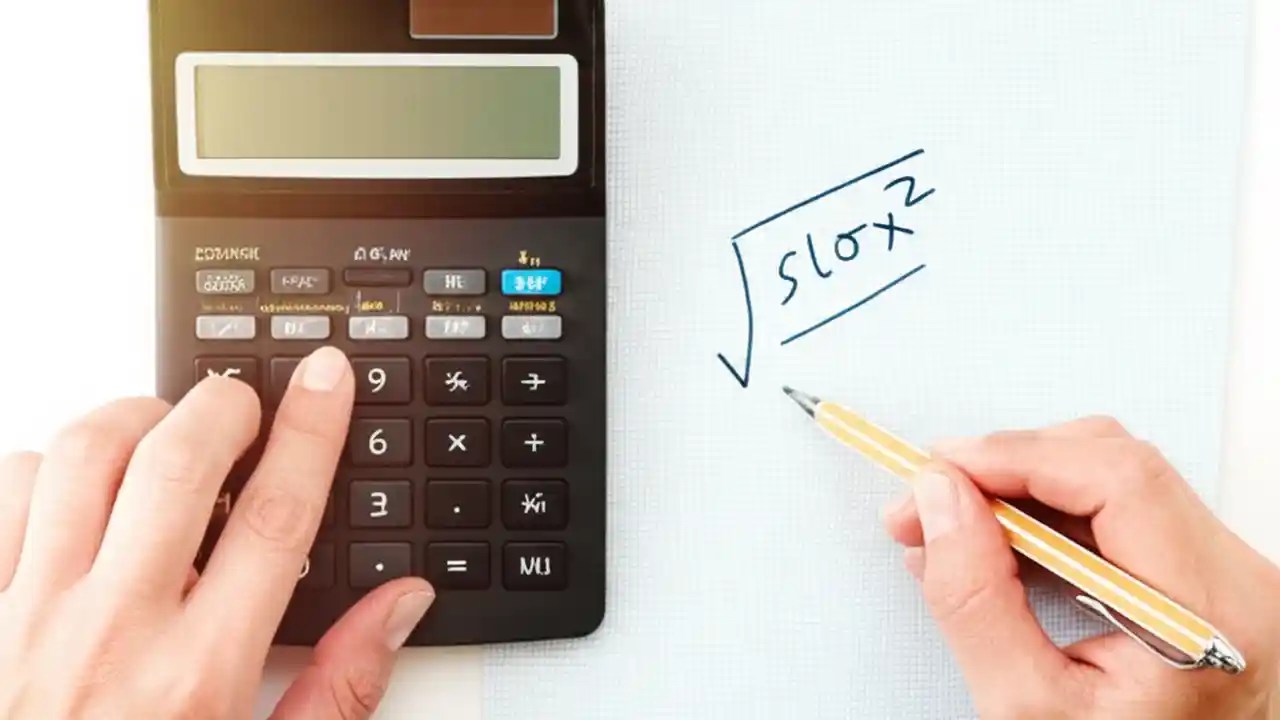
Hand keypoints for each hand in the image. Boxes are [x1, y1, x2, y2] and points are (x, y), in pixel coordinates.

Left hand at [0, 347, 434, 718]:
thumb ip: (341, 685)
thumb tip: (400, 603)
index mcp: (197, 676)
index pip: (275, 518)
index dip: (313, 432)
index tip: (327, 379)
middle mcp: (109, 634)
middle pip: (179, 462)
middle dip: (225, 404)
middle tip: (246, 404)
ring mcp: (25, 617)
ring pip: (82, 457)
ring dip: (136, 420)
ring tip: (164, 433)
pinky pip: (5, 490)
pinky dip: (49, 462)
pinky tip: (83, 487)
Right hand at [881, 416, 1279, 718]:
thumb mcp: (1026, 707)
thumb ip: (977, 601)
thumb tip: (939, 499)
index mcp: (1208, 611)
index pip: (1119, 480)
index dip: (1018, 457)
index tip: (939, 472)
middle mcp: (1235, 576)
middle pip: (1112, 462)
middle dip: (1004, 469)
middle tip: (925, 504)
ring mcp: (1223, 571)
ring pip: (1110, 476)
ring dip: (1017, 487)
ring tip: (945, 526)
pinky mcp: (1199, 573)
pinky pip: (1116, 511)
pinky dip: (1044, 514)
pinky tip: (990, 541)